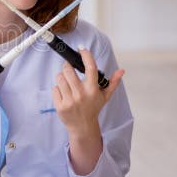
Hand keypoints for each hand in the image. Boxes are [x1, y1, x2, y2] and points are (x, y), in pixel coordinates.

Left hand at [52, 46, 123, 174]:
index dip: (86, 56)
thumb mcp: (105, 96)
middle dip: (67, 66)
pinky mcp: (60, 106)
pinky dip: (58, 89)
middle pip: (68, 70)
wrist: (83, 126)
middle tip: (68, 68)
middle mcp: (81, 94)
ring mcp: (70, 100)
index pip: (90, 68)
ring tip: (66, 82)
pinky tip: (63, 93)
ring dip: (61, 77)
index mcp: (93, 90)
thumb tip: (122, 71)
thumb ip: (113, 82)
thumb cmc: (93, 108)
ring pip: (59, 78)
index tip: (82, 49)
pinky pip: (55, 89)